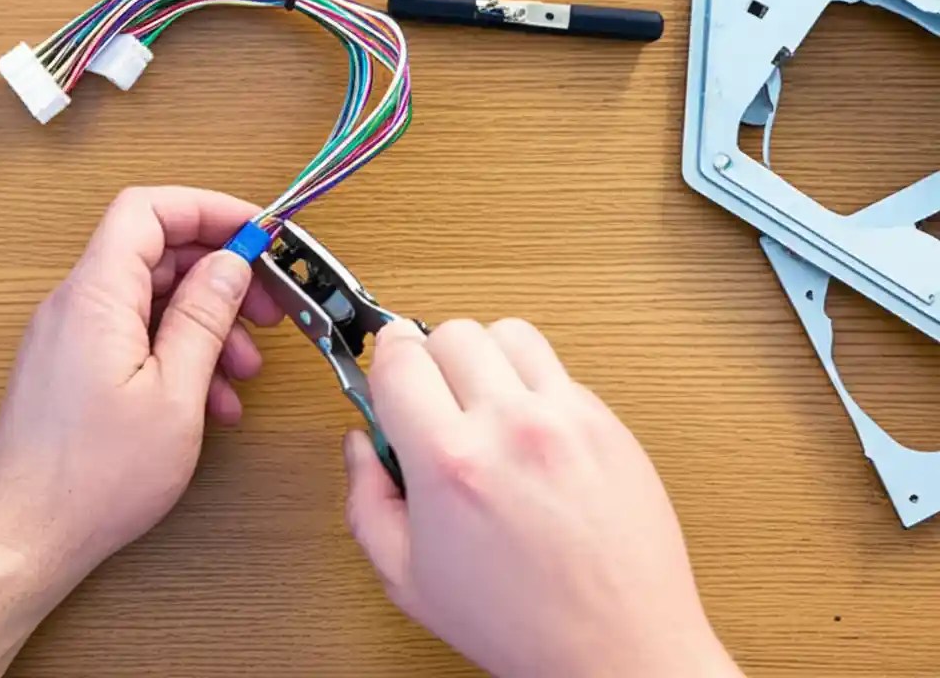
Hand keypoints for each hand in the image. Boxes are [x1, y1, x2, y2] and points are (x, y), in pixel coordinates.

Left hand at [0, 187, 281, 598]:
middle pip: (155, 254)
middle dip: (220, 274)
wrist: (28, 538)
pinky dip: (176, 354)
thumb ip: (204, 317)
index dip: (209, 209)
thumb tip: (231, 262)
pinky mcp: (70, 368)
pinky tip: (211, 400)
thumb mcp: (175, 393)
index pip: (148, 210)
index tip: (260, 233)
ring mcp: (68, 338)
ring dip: (205, 324)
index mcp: (95, 296)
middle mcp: (73, 305)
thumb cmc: (95, 478)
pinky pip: (131, 337)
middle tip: (269, 308)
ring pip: (149, 300)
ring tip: (245, 370)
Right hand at [344, 319, 740, 677]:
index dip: (383, 358)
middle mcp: (510, 427)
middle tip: (433, 401)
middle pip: (452, 331)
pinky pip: (557, 368)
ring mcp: (566, 418)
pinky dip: (532, 385)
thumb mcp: (407, 578)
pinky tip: (528, 432)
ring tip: (484, 405)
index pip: (399, 357)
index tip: (385, 374)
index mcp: (450, 463)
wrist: (617, 646)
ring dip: (485, 357)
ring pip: (509, 332)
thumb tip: (360, 443)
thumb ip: (366, 499)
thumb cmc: (518, 623)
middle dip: (430, 358)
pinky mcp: (607, 423)